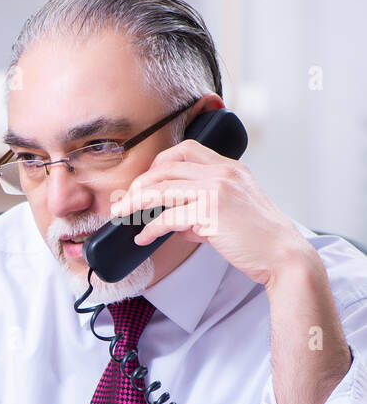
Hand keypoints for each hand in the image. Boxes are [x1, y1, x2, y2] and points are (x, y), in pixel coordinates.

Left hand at [110, 138, 311, 288]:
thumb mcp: (230, 213)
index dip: (158, 163)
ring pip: (161, 188)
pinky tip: (143, 238)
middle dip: (139, 184)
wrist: (282, 254)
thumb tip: (171, 223)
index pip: (185, 149)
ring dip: (135, 202)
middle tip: (124, 201)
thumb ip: (201, 211)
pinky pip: (168, 217)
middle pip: (166, 167)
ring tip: (121, 214)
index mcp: (230, 168)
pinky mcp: (211, 211)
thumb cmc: (257, 237)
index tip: (144, 181)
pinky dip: (150, 229)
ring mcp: (217, 189)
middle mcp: (223, 172)